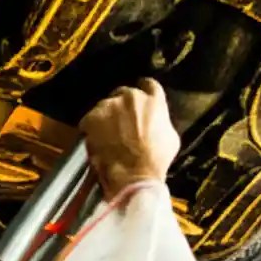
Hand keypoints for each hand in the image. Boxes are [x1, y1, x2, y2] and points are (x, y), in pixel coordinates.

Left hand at [79, 77, 180, 199]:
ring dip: (107, 117)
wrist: (134, 175)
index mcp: (154, 100)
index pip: (149, 85)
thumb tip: (156, 123)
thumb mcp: (171, 138)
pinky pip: (90, 119)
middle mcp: (131, 97)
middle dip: (123, 106)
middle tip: (123, 123)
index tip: (140, 101)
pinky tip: (98, 142)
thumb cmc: (156, 160)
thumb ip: (161, 122)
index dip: (144, 93)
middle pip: (124, 94)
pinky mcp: (92, 117)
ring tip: (109, 136)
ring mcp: (110, 106)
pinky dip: (92, 129)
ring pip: (105, 106)